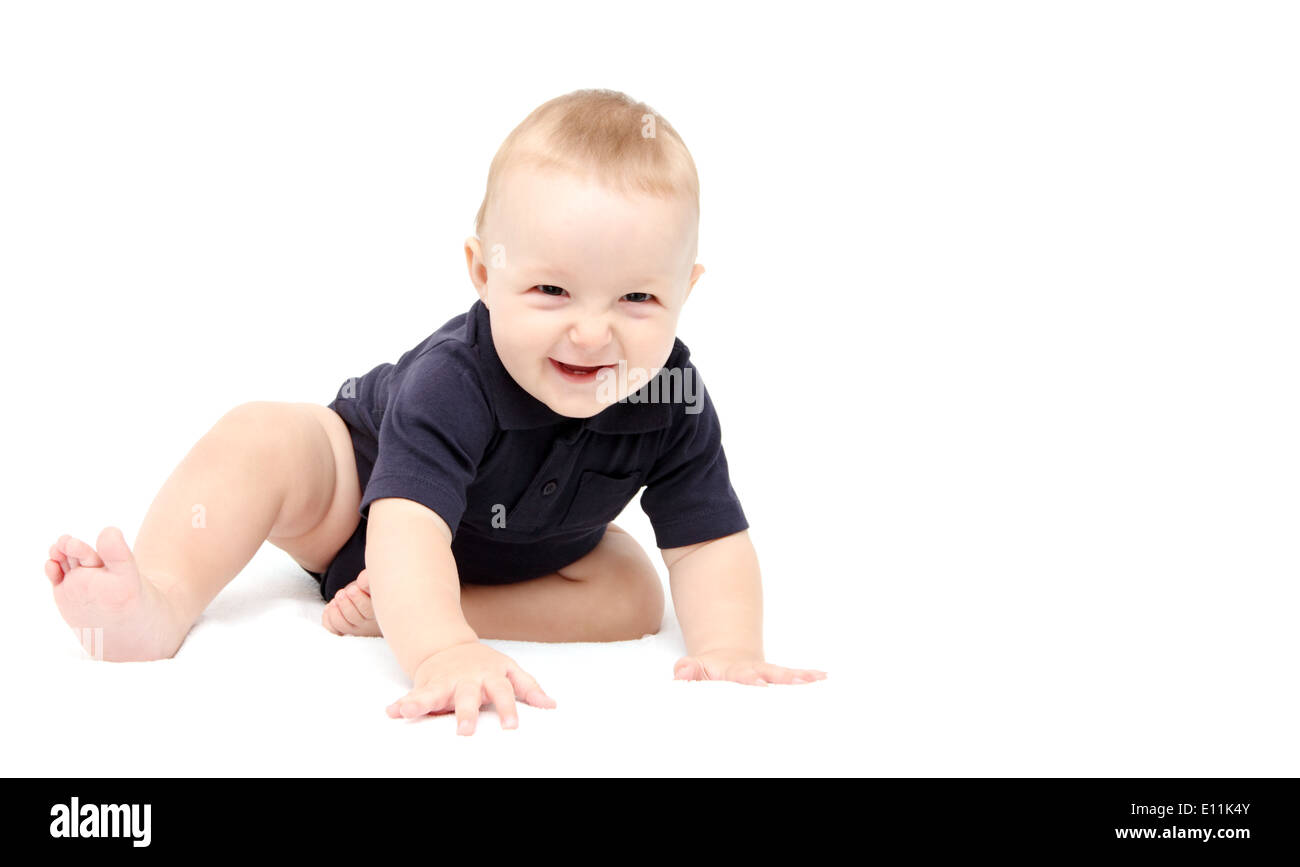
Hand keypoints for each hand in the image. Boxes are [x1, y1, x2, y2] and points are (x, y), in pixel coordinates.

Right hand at [386, 641, 556, 734]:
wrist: (447, 646)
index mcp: (492, 675)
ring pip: (436, 693)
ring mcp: (446, 682)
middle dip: (467, 712)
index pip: (504, 691)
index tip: (511, 727)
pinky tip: (392, 712)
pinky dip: (403, 703)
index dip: (508, 708)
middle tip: (465, 731)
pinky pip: (414, 695)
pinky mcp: (427, 686)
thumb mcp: (509, 671)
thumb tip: (551, 705)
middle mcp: (468, 678)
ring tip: (409, 712)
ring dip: (424, 703)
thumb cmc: (484, 666)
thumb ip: (528, 687)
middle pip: (469, 695)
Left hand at [673, 647, 827, 685]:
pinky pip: (790, 676)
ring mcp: (765, 673)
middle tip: (796, 681)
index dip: (749, 679)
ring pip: (783, 674)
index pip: (741, 676)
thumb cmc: (707, 671)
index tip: (758, 681)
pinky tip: (822, 677)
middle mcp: (753, 671)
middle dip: (782, 678)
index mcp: (733, 671)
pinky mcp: (774, 676)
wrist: (724, 658)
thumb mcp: (692, 668)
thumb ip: (686, 671)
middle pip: (769, 673)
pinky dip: (806, 676)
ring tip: (815, 679)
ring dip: (798, 677)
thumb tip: (681, 674)